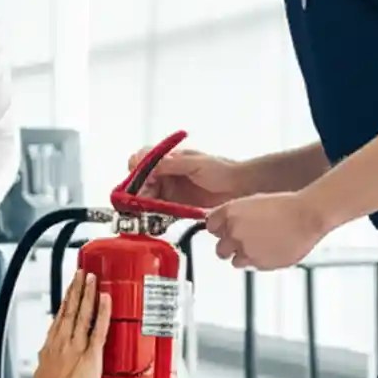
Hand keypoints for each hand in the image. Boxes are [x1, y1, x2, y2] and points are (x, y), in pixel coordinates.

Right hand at [28, 269, 111, 377]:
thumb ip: (48, 367)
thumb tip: (48, 365)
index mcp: (51, 348)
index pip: (59, 318)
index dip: (64, 301)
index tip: (69, 290)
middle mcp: (62, 343)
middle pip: (69, 309)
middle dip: (76, 289)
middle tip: (82, 273)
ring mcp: (77, 347)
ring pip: (83, 313)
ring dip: (87, 293)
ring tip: (92, 277)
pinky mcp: (91, 356)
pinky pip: (99, 329)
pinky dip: (103, 312)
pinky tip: (106, 299)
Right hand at [127, 147, 244, 208]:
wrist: (242, 188)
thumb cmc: (223, 170)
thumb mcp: (197, 163)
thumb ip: (174, 164)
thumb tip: (151, 165)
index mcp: (171, 158)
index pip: (143, 159)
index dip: (136, 168)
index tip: (136, 179)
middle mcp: (167, 173)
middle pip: (141, 180)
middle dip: (136, 189)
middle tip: (136, 200)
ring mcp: (171, 190)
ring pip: (147, 196)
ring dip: (142, 203)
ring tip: (143, 211)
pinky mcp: (176, 205)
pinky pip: (158, 209)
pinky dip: (152, 214)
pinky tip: (152, 218)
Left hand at [206, 192, 331, 270]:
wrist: (307, 216)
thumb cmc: (285, 206)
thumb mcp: (254, 202)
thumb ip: (235, 214)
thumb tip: (224, 224)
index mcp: (230, 213)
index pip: (210, 226)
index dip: (219, 229)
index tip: (224, 230)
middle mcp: (234, 232)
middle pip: (220, 248)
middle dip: (229, 246)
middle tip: (244, 241)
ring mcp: (246, 249)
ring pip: (235, 261)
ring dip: (243, 255)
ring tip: (260, 245)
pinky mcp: (259, 263)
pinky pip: (252, 266)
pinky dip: (258, 261)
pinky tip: (270, 249)